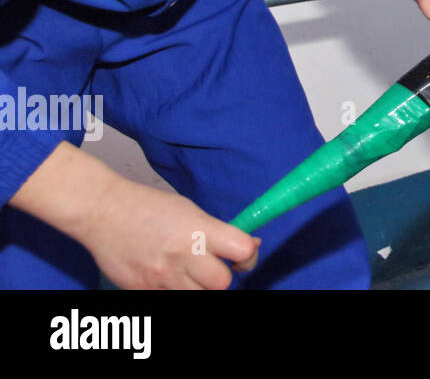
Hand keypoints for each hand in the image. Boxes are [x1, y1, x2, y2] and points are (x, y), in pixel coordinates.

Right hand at [79, 177, 261, 289]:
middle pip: (221, 284)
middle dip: (220, 277)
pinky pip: (169, 299)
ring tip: (187, 272)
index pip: (242, 250)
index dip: (247, 255)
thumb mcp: (190, 211)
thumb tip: (249, 246)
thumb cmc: (149, 207)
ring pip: (197, 296)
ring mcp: (160, 276)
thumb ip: (218, 232)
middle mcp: (182, 255)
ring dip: (198, 288)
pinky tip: (165, 276)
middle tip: (210, 267)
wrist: (103, 211)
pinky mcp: (141, 290)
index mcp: (199, 229)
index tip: (239, 255)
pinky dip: (172, 291)